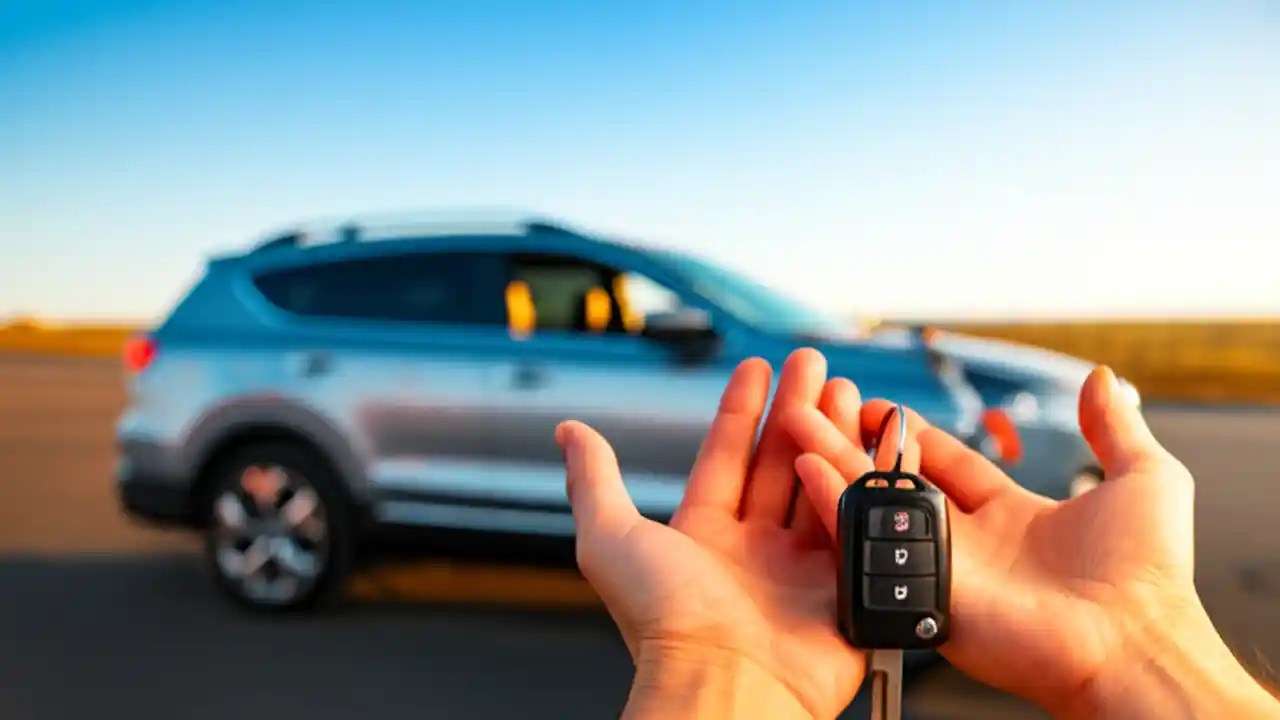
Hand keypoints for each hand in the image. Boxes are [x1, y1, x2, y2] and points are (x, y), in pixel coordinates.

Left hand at [555, 350, 862, 719]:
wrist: (726, 683)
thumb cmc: (663, 622)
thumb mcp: (609, 539)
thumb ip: (594, 481)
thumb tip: (568, 432)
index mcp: (703, 536)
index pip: (726, 456)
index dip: (742, 409)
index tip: (758, 367)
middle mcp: (754, 552)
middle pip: (780, 463)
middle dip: (798, 408)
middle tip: (814, 364)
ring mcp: (800, 571)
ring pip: (821, 486)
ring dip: (834, 434)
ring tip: (848, 390)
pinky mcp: (843, 592)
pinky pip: (859, 528)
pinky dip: (864, 485)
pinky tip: (871, 445)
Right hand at [786, 365, 1279, 717]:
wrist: (1133, 638)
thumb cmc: (1147, 576)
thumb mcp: (1144, 477)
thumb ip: (1114, 426)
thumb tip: (1101, 378)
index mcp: (1011, 516)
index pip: (945, 464)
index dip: (910, 433)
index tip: (875, 404)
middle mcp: (969, 544)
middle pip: (897, 482)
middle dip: (856, 442)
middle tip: (820, 405)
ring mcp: (943, 569)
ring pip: (875, 507)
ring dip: (832, 463)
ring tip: (795, 421)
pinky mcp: (924, 592)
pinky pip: (871, 546)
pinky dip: (834, 505)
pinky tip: (805, 468)